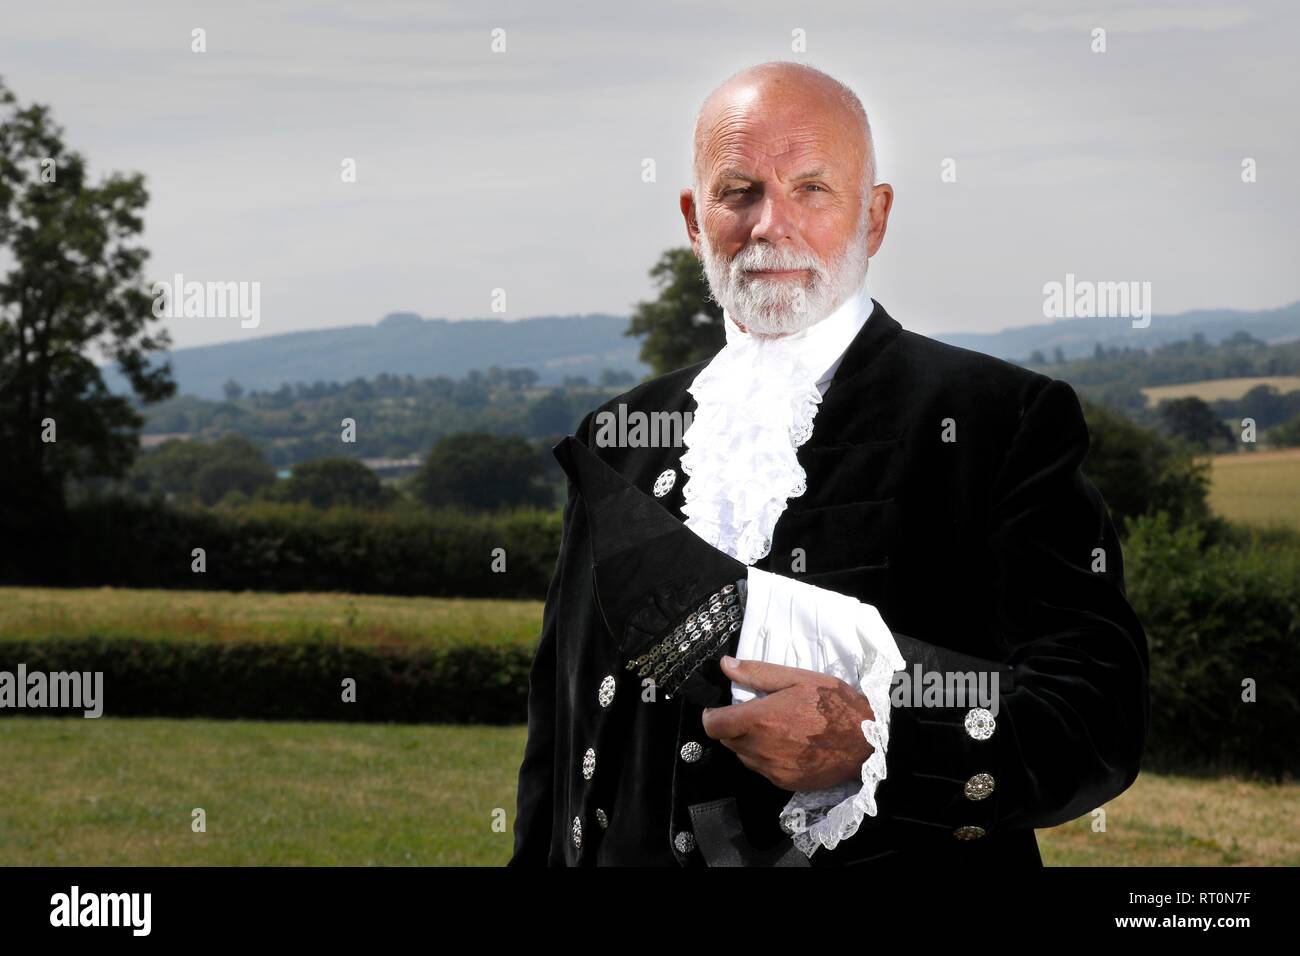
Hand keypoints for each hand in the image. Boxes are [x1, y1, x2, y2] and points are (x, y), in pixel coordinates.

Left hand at [701, 655, 875, 791]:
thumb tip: (726, 665)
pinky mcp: (784, 782)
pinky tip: (786, 744)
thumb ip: (758, 673)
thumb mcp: (798, 678)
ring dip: (748, 742)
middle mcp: (761, 749)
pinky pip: (761, 769)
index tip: (719, 710)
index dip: (712, 716)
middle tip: (756, 713)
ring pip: (743, 756)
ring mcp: (772, 769)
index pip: (713, 726)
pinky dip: (765, 757)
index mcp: (760, 720)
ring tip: (775, 728)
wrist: (866, 742)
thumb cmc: (834, 704)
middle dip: (733, 726)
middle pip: (727, 741)